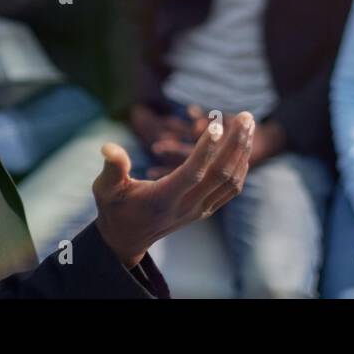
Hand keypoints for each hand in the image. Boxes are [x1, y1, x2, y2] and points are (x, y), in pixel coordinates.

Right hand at [92, 112, 254, 267]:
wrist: (128, 238)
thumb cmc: (115, 207)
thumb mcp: (105, 189)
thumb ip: (111, 169)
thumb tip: (109, 147)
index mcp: (163, 199)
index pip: (191, 173)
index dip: (206, 149)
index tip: (217, 124)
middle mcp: (186, 206)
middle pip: (220, 174)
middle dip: (235, 143)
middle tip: (246, 116)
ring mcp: (199, 210)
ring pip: (231, 180)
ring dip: (243, 151)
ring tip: (248, 124)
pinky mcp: (206, 210)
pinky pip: (231, 188)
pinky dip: (241, 166)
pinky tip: (243, 146)